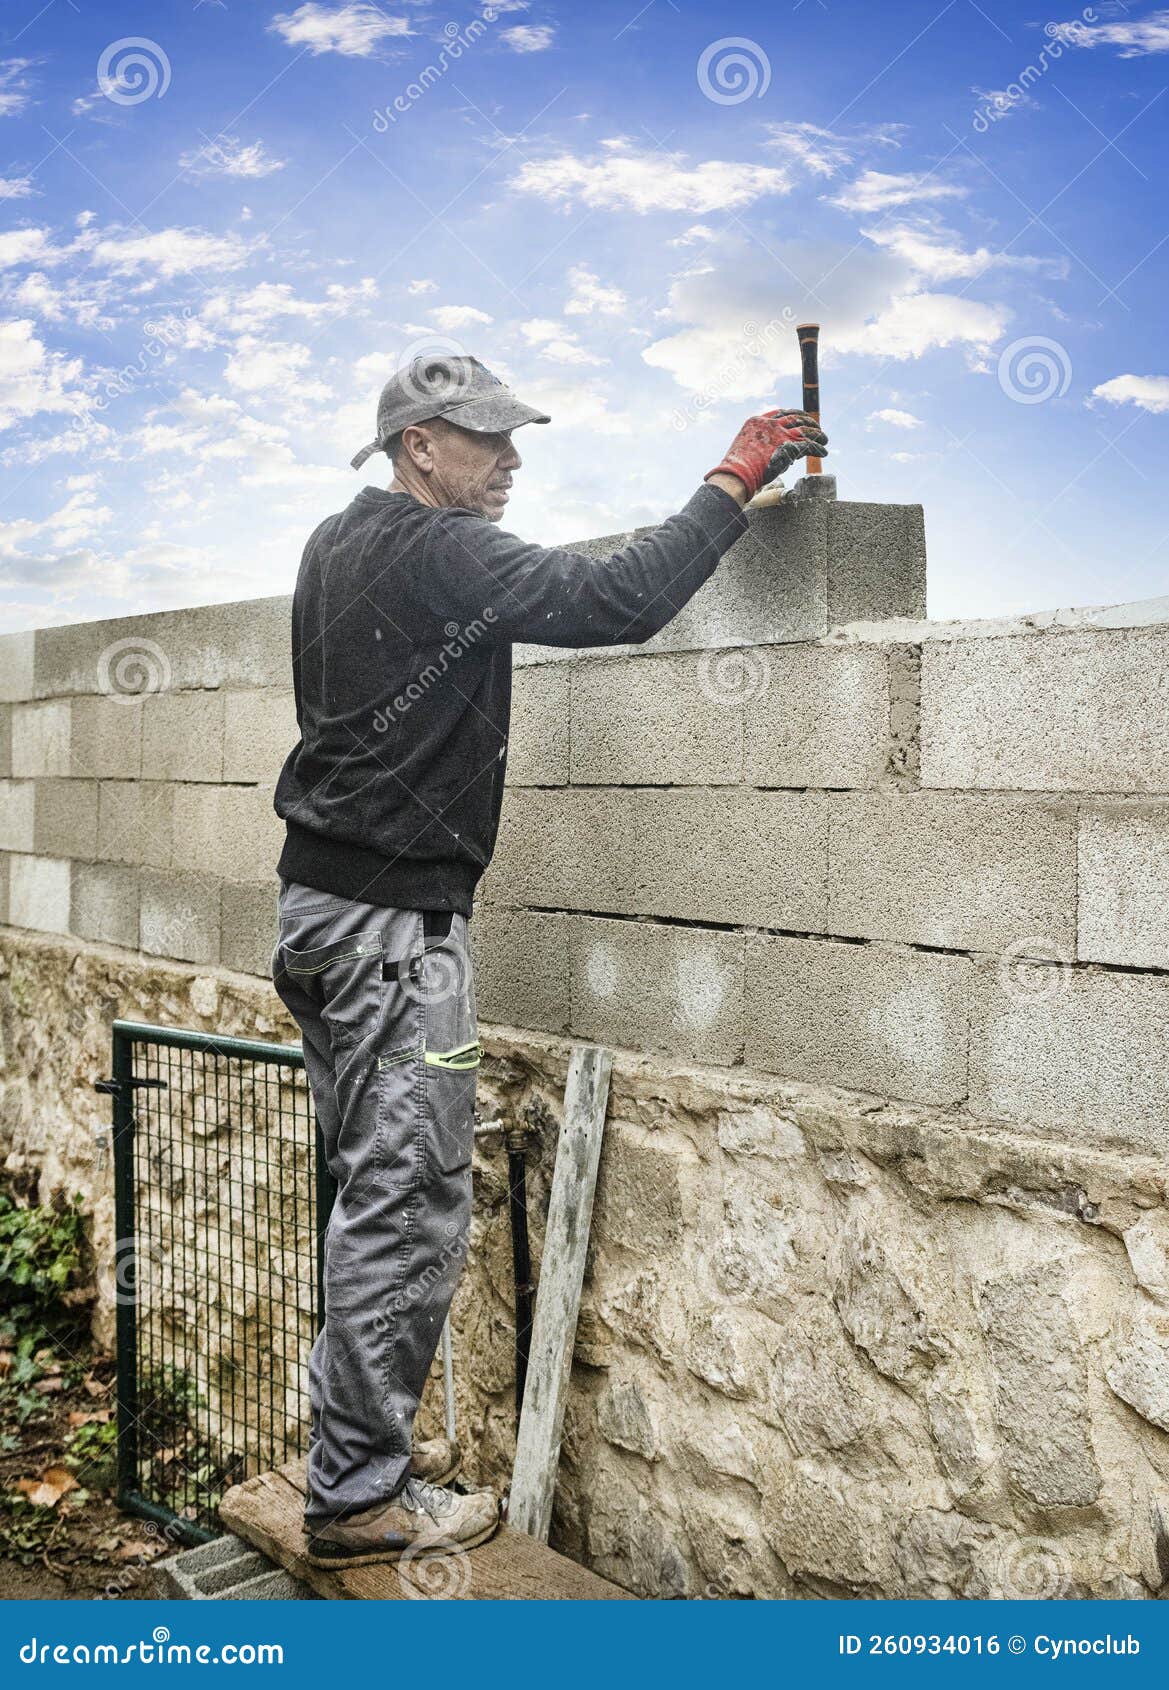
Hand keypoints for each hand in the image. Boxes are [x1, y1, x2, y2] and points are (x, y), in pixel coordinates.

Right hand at [705, 409, 828, 499]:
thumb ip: (762, 446)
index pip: (780, 413)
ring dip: (817, 434)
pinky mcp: (788, 446)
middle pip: (795, 417)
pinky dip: (818, 448)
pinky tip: (823, 452)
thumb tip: (777, 454)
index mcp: (757, 421)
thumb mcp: (746, 449)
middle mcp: (770, 424)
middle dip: (808, 421)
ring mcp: (779, 434)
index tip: (800, 417)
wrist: (736, 474)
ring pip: (805, 429)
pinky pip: (808, 445)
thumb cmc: (737, 468)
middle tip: (816, 426)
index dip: (793, 414)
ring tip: (824, 439)